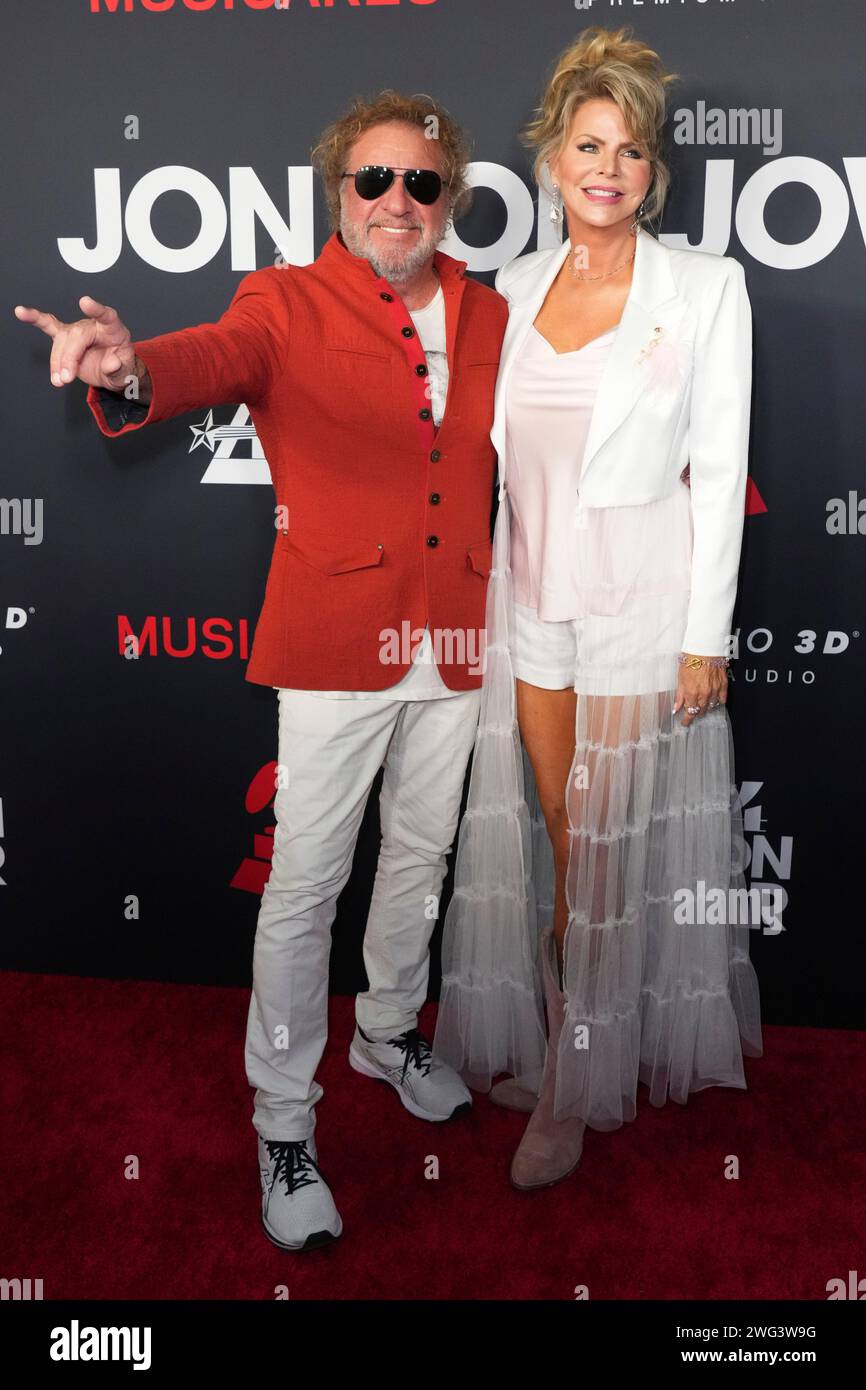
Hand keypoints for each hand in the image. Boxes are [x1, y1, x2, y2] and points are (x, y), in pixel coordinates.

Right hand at [14, 296, 144, 396]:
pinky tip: (22, 313)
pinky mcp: (65, 338)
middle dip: (68, 358)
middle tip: (65, 378)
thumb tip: (111, 363)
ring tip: (59, 380)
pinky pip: (48, 325)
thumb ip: (120, 368)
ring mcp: (78, 330)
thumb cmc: (121, 368)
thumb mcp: (127, 373)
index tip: (85, 302)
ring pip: (61, 341)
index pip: (106, 316)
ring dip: (57, 361)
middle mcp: (93, 326)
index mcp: (113, 329)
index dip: (95, 309)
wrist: (113, 373)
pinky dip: (34, 319)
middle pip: (76, 336)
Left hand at [673, 654, 727, 726]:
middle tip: (692, 710)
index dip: (687, 720)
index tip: (685, 723)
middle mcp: (704, 694)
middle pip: (701, 711)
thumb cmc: (690, 661)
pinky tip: (715, 700)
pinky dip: (718, 701)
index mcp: (692, 694)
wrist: (705, 649)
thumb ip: (679, 696)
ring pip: (711, 706)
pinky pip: (722, 699)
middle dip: (695, 712)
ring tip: (701, 704)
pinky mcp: (723, 685)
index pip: (690, 713)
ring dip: (705, 707)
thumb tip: (676, 709)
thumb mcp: (680, 679)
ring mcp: (715, 690)